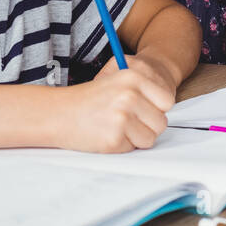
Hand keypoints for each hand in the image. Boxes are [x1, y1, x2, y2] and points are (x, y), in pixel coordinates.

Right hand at [60, 55, 175, 152]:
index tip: (144, 110)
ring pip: (150, 138)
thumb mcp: (116, 81)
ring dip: (136, 138)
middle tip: (127, 122)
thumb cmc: (89, 99)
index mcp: (134, 77)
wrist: (57, 113)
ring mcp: (122, 118)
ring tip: (116, 127)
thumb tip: (167, 105)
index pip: (167, 101)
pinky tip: (106, 134)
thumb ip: (143, 90)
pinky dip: (122, 146)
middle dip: (147, 126)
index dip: (157, 108)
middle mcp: (130, 95)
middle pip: (161, 122)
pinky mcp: (114, 139)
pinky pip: (133, 148)